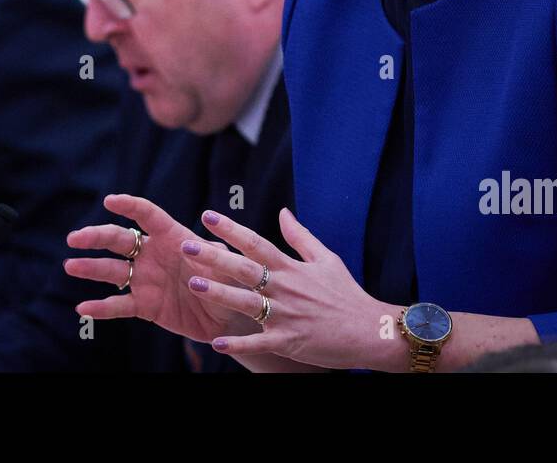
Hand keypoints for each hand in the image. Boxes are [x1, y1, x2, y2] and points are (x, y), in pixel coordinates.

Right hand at [65, 194, 255, 343]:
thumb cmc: (231, 281)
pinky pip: (119, 306)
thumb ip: (210, 256)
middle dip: (96, 236)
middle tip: (74, 238)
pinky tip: (83, 308)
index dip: (129, 205)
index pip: (147, 215)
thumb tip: (192, 246)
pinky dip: (101, 308)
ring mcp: (146, 279)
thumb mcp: (226, 265)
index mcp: (172, 236)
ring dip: (90, 268)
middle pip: (120, 239)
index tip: (109, 200)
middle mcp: (153, 254)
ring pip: (113, 270)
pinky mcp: (145, 305)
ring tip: (70, 266)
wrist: (229, 315)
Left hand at [181, 206, 393, 369]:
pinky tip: (217, 344)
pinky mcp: (290, 341)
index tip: (207, 216)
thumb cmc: (346, 294)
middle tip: (186, 246)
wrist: (370, 330)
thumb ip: (300, 236)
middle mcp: (285, 288)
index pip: (256, 243)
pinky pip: (259, 342)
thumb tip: (283, 211)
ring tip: (193, 285)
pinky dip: (239, 344)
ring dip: (219, 294)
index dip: (231, 229)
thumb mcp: (326, 258)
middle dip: (214, 257)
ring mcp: (286, 315)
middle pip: (244, 269)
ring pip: (247, 303)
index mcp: (291, 268)